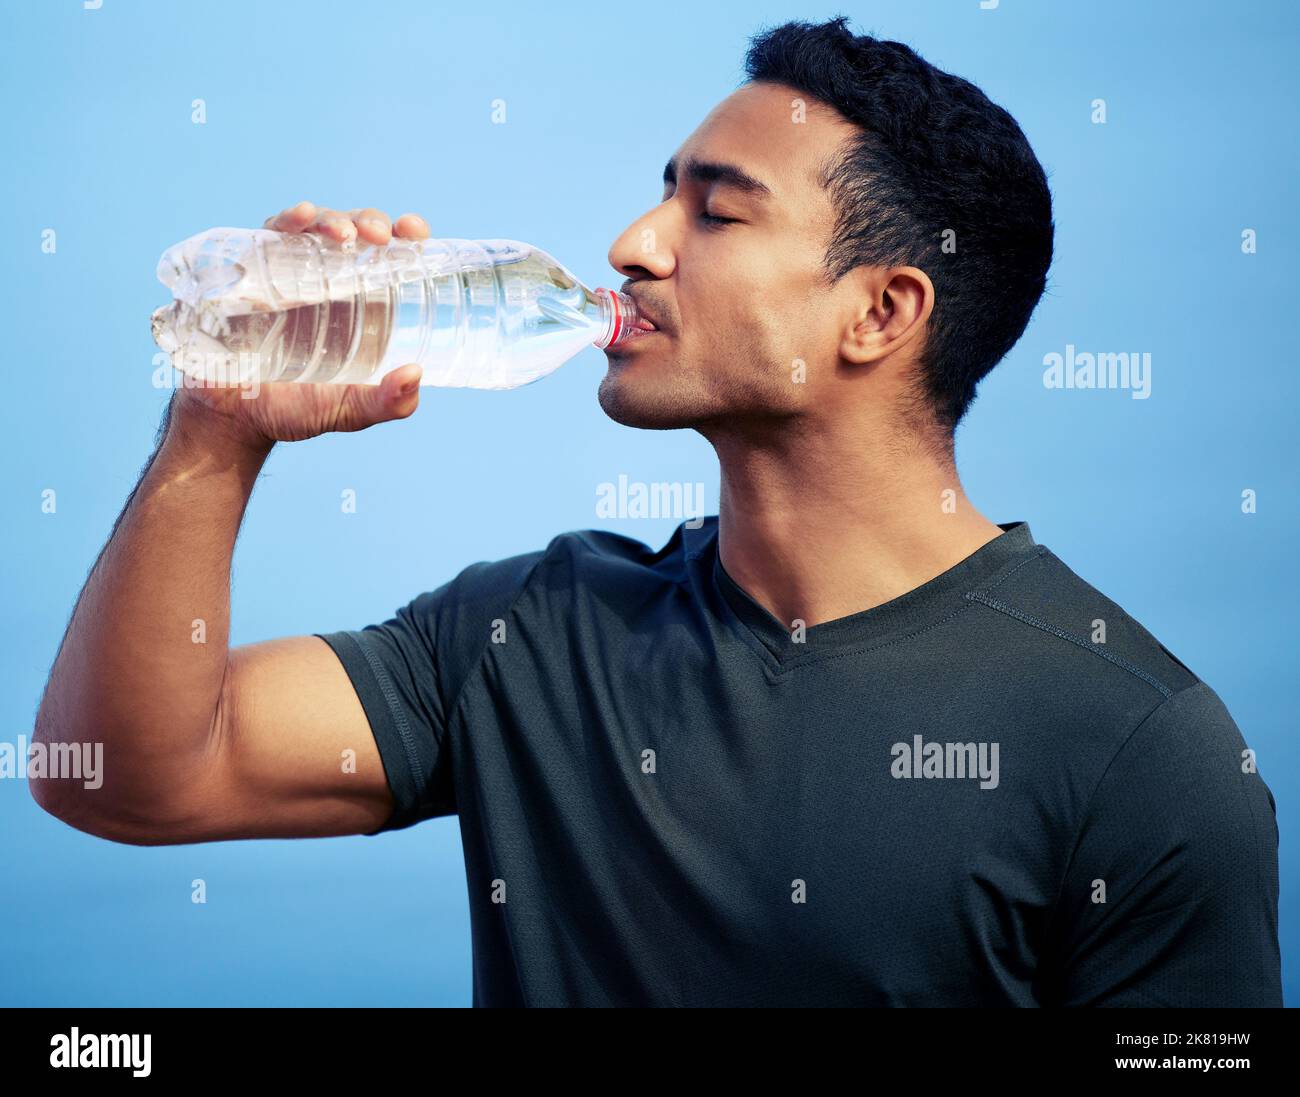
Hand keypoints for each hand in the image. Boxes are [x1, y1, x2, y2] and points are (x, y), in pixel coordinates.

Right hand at [172, 201, 431, 449]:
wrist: (233, 419)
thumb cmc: (297, 411)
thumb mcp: (350, 410)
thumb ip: (388, 402)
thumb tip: (414, 374)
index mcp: (360, 302)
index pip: (388, 254)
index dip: (405, 233)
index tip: (416, 232)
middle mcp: (326, 279)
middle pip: (353, 230)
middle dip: (369, 221)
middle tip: (378, 236)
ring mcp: (286, 272)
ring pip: (313, 226)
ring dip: (331, 220)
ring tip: (343, 234)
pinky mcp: (250, 273)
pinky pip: (267, 236)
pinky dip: (285, 221)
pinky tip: (299, 217)